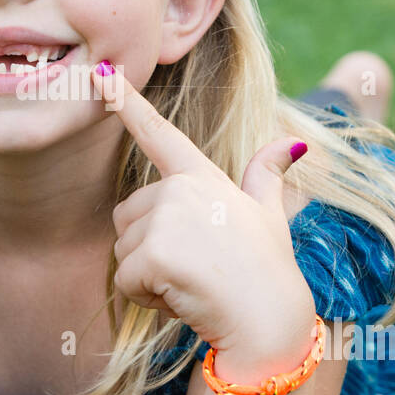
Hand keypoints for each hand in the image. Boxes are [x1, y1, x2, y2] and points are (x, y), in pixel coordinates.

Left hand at [90, 62, 317, 377]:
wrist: (269, 319)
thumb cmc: (267, 269)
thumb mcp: (269, 214)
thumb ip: (266, 176)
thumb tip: (294, 142)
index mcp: (201, 176)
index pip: (159, 133)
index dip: (126, 101)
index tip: (101, 74)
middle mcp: (179, 189)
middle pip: (127, 217)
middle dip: (149, 249)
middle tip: (195, 267)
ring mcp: (166, 218)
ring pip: (124, 251)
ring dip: (148, 276)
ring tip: (192, 282)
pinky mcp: (154, 252)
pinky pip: (125, 280)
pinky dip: (147, 297)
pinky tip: (183, 298)